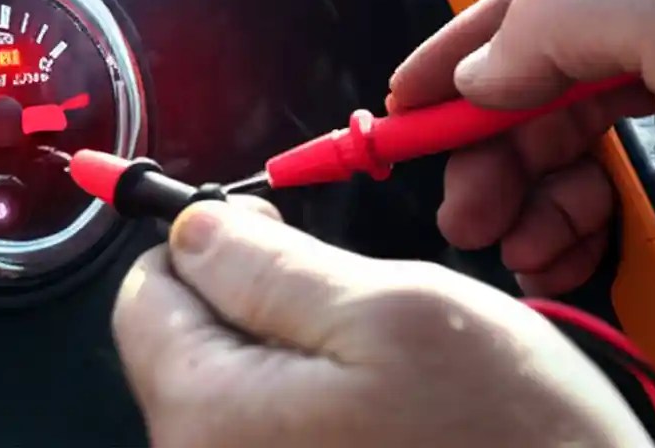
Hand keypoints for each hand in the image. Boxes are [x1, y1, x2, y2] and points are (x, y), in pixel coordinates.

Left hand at [113, 198, 652, 446]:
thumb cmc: (508, 437)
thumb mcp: (392, 311)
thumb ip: (270, 266)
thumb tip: (190, 227)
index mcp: (210, 418)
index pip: (146, 296)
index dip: (210, 243)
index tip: (273, 232)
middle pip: (186, 342)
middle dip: (259, 299)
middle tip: (351, 300)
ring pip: (238, 380)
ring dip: (299, 347)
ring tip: (380, 363)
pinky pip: (275, 424)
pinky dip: (318, 395)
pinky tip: (383, 406)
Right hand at [389, 0, 654, 343]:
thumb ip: (564, 22)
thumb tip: (481, 67)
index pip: (524, 1)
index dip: (455, 53)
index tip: (404, 105)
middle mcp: (654, 41)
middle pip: (525, 88)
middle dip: (484, 152)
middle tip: (464, 210)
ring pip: (549, 152)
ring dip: (520, 203)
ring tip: (520, 246)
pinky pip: (586, 200)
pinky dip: (561, 232)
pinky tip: (563, 256)